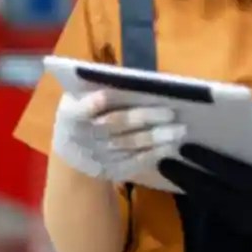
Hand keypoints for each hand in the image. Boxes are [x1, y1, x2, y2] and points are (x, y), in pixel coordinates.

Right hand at [51, 90, 185, 181]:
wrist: (71, 152)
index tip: (138, 91)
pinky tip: (171, 146)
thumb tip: (140, 79)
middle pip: (116, 124)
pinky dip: (154, 154)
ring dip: (156, 138)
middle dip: (145, 117)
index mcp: (71, 112)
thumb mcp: (80, 97)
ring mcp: (96, 156)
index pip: (90, 103)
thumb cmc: (83, 113)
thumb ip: (101, 86)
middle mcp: (82, 135)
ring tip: (180, 130)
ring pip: (129, 145)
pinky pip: (134, 163)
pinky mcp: (110, 171)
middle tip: (172, 113)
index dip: (109, 99)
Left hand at [156, 127, 251, 237]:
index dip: (209, 160)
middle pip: (213, 192)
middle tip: (163, 160)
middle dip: (186, 176)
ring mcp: (245, 223)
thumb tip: (251, 120)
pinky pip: (213, 208)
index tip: (186, 146)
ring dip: (187, 185)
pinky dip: (198, 193)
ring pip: (209, 203)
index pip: (235, 173)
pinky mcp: (239, 228)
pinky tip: (184, 179)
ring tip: (166, 167)